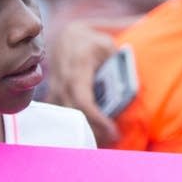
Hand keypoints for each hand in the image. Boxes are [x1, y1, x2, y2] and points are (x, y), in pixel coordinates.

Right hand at [52, 21, 122, 145]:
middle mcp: (61, 83)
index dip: (97, 119)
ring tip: (103, 143)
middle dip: (93, 132)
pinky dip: (74, 127)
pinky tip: (89, 136)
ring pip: (65, 119)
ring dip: (83, 132)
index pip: (83, 101)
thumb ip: (117, 66)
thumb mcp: (108, 47)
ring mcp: (54, 91)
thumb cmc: (93, 43)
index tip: (113, 132)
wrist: (69, 37)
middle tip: (113, 142)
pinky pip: (61, 117)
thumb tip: (128, 89)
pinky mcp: (53, 97)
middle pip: (74, 115)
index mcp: (77, 69)